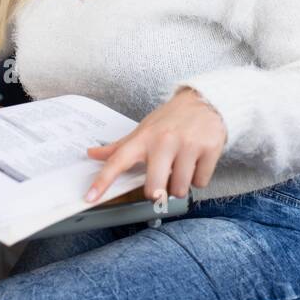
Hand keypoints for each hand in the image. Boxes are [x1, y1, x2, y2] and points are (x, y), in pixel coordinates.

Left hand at [84, 87, 226, 205]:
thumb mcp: (144, 129)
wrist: (206, 101)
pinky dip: (198, 178)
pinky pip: (200, 182)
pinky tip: (196, 162)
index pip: (118, 161)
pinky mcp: (209, 149)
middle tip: (161, 181)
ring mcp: (188, 145)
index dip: (103, 181)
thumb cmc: (171, 119)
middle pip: (154, 188)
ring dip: (180, 184)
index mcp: (144, 138)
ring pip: (179, 189)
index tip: (90, 197)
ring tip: (182, 166)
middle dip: (158, 192)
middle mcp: (164, 141)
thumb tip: (92, 154)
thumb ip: (119, 147)